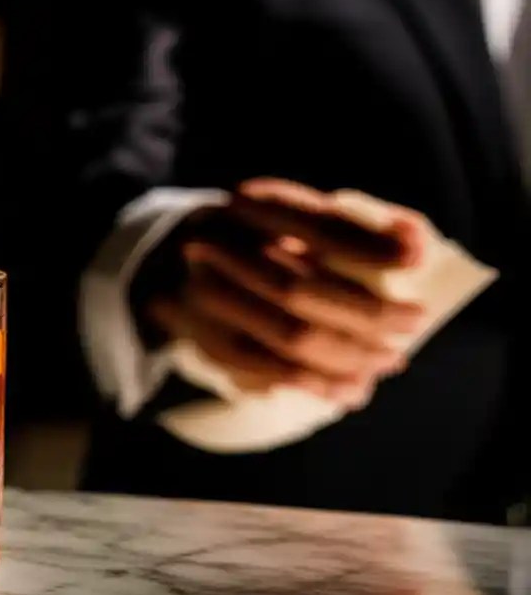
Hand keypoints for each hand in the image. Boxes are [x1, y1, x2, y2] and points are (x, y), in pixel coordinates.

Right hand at [145, 179, 426, 409]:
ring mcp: (204, 297)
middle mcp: (219, 246)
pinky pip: (268, 370)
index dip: (366, 246)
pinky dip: (316, 382)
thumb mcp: (301, 216)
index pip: (313, 226)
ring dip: (348, 355)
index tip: (416, 261)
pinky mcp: (205, 340)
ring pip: (287, 335)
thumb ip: (360, 226)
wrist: (177, 263)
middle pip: (300, 288)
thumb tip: (417, 245)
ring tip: (388, 362)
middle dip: (367, 313)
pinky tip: (349, 389)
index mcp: (250, 206)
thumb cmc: (265, 239)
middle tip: (413, 324)